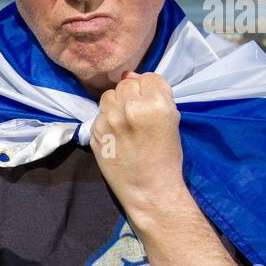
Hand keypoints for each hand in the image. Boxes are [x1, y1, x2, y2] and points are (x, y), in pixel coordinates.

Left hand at [90, 71, 186, 223]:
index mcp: (155, 105)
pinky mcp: (94, 132)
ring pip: (109, 95)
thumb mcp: (172, 122)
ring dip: (117, 103)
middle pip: (127, 83)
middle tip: (139, 113)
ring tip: (125, 121)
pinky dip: (107, 118)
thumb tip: (130, 75)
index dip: (152, 90)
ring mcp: (108, 120)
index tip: (153, 103)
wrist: (148, 189)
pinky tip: (116, 133)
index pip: (149, 77)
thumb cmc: (167, 157)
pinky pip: (99, 113)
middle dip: (133, 94)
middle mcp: (128, 108)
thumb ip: (155, 96)